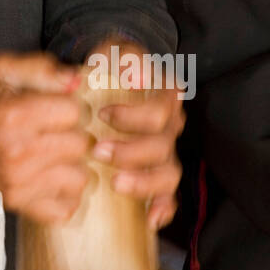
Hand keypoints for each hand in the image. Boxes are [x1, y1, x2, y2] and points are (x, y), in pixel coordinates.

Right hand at [0, 51, 90, 224]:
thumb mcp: (3, 72)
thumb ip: (42, 68)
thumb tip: (76, 79)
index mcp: (14, 114)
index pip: (73, 111)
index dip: (67, 106)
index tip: (55, 108)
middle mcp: (17, 151)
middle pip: (79, 144)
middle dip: (71, 134)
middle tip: (54, 131)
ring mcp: (19, 181)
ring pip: (79, 176)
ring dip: (71, 165)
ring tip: (54, 154)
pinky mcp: (20, 202)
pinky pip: (66, 207)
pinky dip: (65, 194)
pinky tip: (53, 177)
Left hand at [84, 38, 184, 229]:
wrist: (101, 80)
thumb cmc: (106, 66)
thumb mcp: (112, 50)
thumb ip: (121, 55)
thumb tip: (135, 77)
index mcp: (164, 95)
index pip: (161, 109)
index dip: (135, 116)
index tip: (103, 114)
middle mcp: (169, 125)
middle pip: (163, 144)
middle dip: (131, 150)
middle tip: (99, 152)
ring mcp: (165, 152)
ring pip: (168, 173)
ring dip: (144, 180)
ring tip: (116, 183)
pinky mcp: (155, 175)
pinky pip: (169, 197)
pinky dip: (162, 209)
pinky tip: (149, 220)